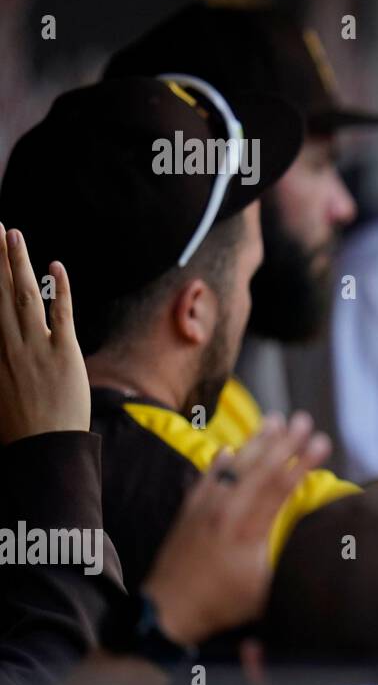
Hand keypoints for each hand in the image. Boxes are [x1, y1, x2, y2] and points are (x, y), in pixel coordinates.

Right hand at [0, 225, 89, 444]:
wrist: (41, 450)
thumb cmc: (19, 427)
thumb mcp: (0, 390)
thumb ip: (1, 363)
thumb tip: (3, 343)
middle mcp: (5, 346)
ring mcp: (34, 348)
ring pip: (22, 296)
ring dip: (17, 263)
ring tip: (12, 234)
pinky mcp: (63, 354)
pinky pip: (61, 314)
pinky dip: (58, 288)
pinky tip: (55, 266)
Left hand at [141, 412, 331, 646]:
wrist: (168, 612)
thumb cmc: (222, 606)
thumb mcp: (264, 592)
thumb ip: (289, 565)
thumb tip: (323, 551)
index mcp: (248, 531)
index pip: (281, 487)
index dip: (303, 463)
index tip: (322, 443)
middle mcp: (226, 513)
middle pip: (261, 469)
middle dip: (286, 442)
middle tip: (305, 419)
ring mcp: (204, 509)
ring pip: (234, 467)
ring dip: (257, 442)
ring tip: (275, 419)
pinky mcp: (188, 513)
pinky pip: (206, 478)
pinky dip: (219, 462)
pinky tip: (229, 449)